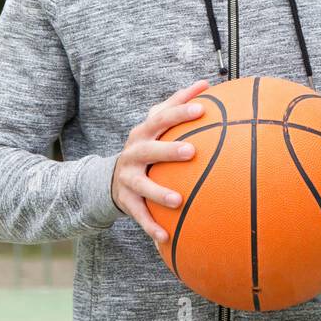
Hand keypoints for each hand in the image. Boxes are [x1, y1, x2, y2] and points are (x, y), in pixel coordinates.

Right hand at [110, 80, 207, 243]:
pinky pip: (139, 215)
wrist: (113, 178)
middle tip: (192, 151)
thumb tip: (206, 83)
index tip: (202, 108)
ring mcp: (128, 178)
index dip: (179, 111)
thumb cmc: (148, 145)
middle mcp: (133, 153)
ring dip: (159, 193)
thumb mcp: (156, 125)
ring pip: (142, 186)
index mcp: (143, 133)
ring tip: (179, 201)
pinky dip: (151, 226)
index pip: (161, 117)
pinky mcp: (127, 201)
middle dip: (169, 150)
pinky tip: (165, 238)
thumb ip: (177, 104)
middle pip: (149, 149)